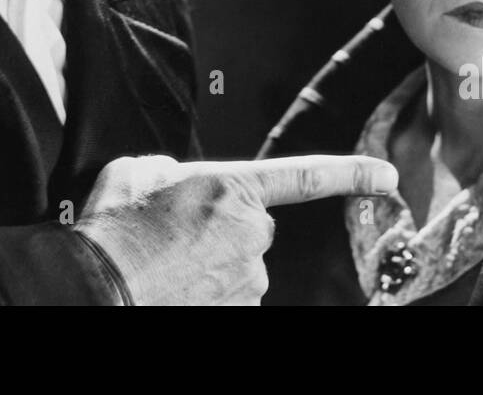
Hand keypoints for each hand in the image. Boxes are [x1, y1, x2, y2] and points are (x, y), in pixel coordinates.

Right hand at [74, 154, 397, 304]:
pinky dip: (205, 292)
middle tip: (177, 235)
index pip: (306, 176)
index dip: (352, 175)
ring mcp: (248, 280)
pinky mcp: (239, 311)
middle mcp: (251, 233)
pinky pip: (230, 296)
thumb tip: (181, 183)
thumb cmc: (115, 229)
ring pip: (240, 266)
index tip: (386, 177)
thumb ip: (177, 171)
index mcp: (232, 187)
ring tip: (166, 264)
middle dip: (224, 230)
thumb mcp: (140, 170)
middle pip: (253, 228)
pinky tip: (173, 286)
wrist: (95, 287)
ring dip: (211, 264)